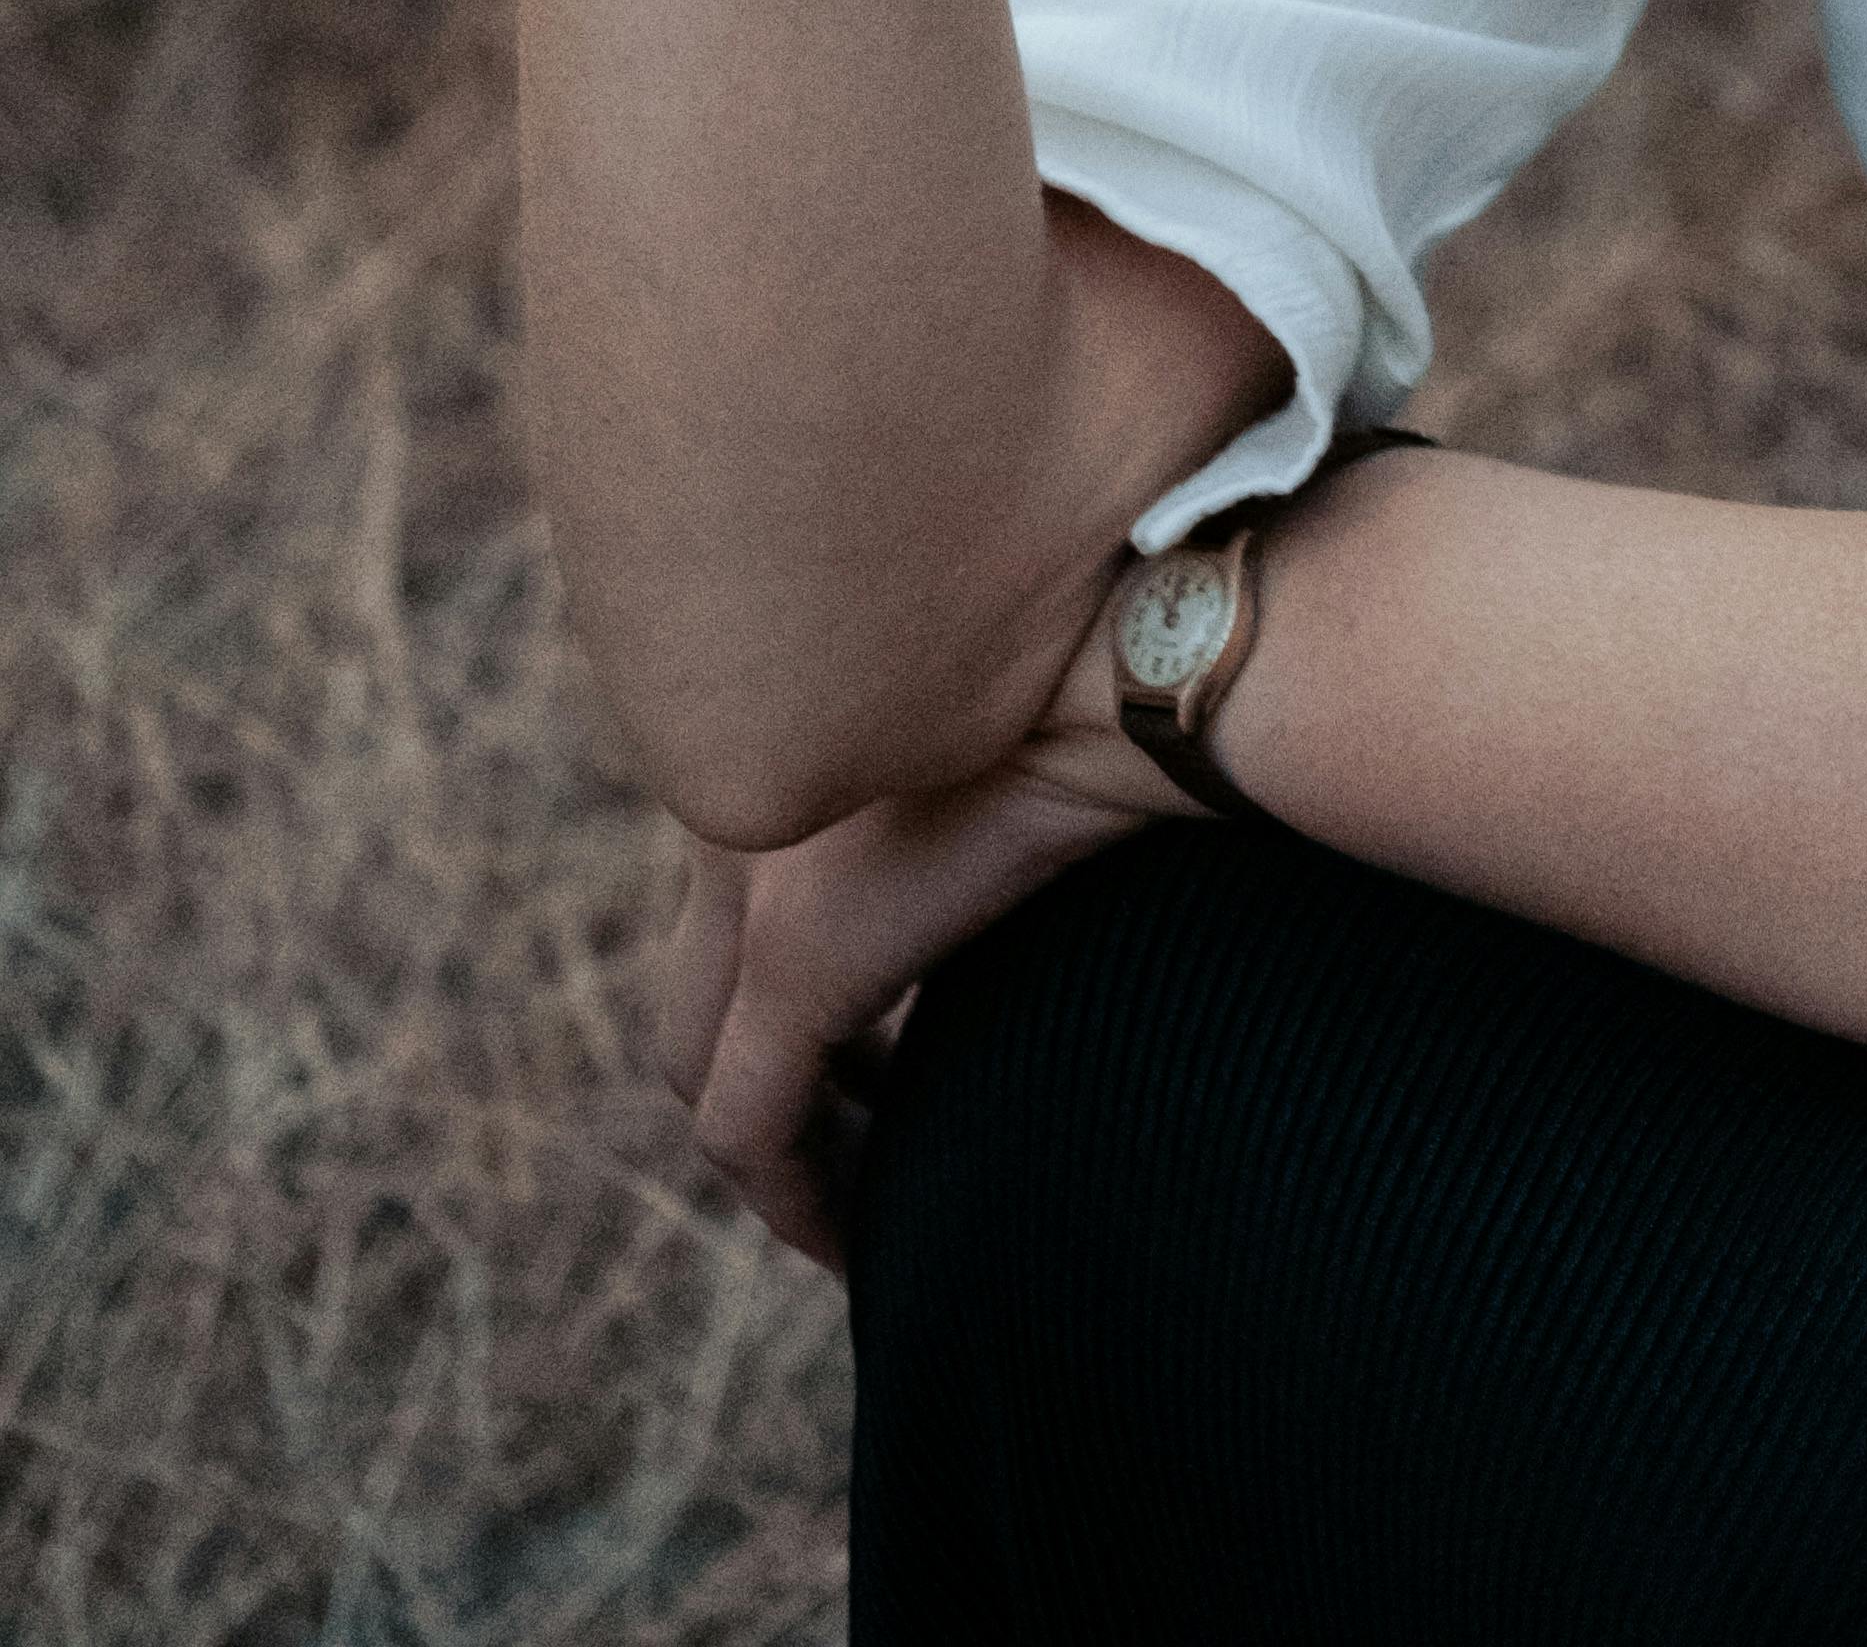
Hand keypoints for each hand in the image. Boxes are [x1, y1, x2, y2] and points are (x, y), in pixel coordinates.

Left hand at [656, 604, 1175, 1269]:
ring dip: (783, 1144)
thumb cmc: (1119, 670)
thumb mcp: (1004, 732)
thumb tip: (992, 869)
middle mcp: (738, 795)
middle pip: (696, 993)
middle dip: (768, 1077)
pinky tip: (861, 1240)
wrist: (1146, 651)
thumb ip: (951, 794)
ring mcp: (752, 874)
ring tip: (868, 1195)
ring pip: (703, 1065)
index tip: (876, 1049)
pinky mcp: (800, 955)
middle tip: (862, 1135)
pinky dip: (797, 1198)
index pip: (731, 904)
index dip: (788, 994)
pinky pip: (750, 1128)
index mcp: (778, 730)